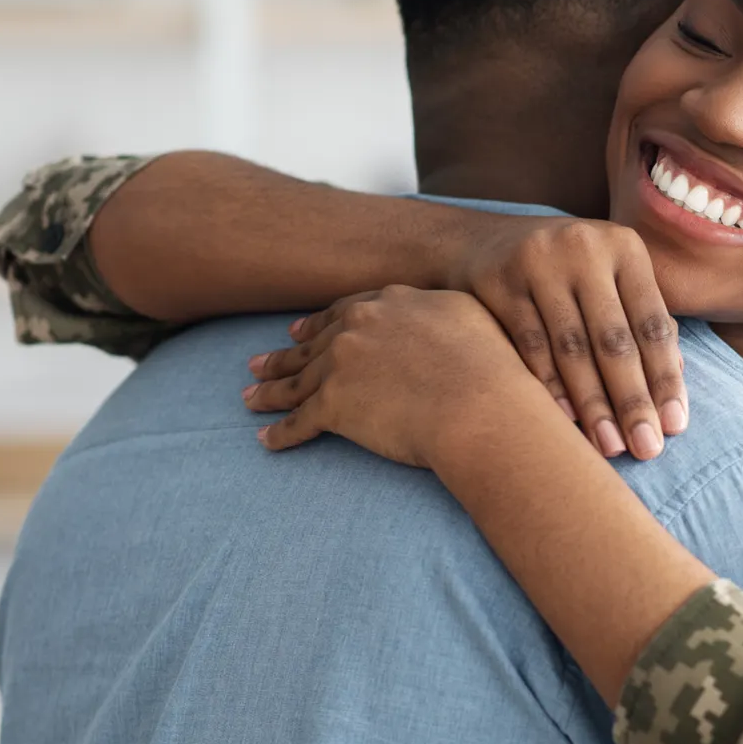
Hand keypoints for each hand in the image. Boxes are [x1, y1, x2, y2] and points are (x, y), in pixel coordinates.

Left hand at [243, 286, 563, 468]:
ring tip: (248, 396)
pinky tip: (265, 441)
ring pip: (295, 379)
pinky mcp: (333, 405)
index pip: (348, 311)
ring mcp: (342, 364)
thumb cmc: (494, 370)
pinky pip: (299, 420)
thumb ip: (449, 316)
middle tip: (260, 361)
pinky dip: (280, 432)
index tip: (303, 331)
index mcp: (392, 302)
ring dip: (269, 389)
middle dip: (285, 354)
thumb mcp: (474, 321)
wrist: (481, 405)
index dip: (323, 323)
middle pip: (313, 342)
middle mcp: (360, 326)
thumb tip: (452, 328)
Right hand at [450, 218, 684, 460]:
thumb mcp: (610, 279)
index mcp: (626, 248)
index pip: (652, 324)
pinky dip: (549, 386)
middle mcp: (585, 248)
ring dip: (593, 404)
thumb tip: (678, 378)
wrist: (483, 241)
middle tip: (646, 448)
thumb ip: (641, 321)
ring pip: (571, 348)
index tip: (675, 427)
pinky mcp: (500, 282)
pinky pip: (529, 346)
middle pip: (614, 339)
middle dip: (632, 400)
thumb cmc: (568, 272)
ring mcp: (539, 262)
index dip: (665, 378)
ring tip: (609, 446)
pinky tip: (566, 421)